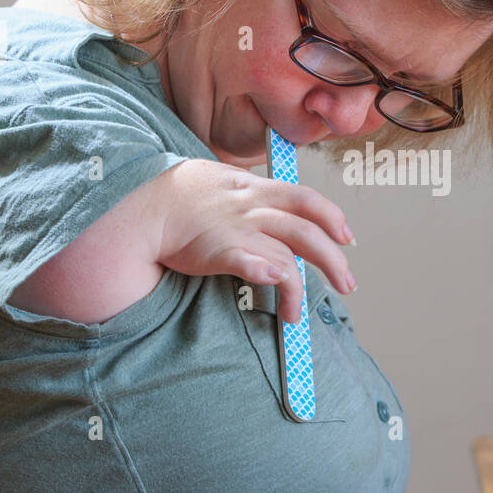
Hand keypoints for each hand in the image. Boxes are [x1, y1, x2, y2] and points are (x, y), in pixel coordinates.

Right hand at [157, 158, 355, 323]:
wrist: (145, 212)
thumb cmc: (180, 197)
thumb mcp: (221, 178)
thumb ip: (250, 189)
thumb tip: (275, 200)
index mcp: (255, 189)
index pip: (305, 199)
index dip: (332, 217)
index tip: (347, 237)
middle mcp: (251, 208)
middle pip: (306, 232)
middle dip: (333, 261)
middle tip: (348, 285)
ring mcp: (236, 229)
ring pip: (283, 256)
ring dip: (297, 290)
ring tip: (296, 314)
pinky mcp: (217, 251)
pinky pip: (246, 260)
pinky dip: (264, 271)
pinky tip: (277, 283)